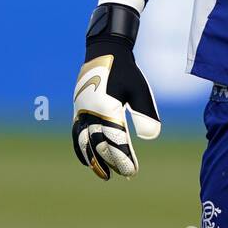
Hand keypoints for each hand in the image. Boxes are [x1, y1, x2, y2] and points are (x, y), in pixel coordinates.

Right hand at [72, 2, 160, 179]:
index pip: (115, 140)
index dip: (123, 158)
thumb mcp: (141, 90)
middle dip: (112, 161)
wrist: (105, 52)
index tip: (132, 171)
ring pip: (84, 142)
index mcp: (106, 108)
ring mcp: (82, 111)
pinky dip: (80, 149)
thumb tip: (150, 137)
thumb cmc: (126, 72)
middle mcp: (90, 112)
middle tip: (125, 174)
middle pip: (99, 144)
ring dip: (93, 160)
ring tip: (104, 175)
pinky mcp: (79, 110)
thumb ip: (146, 113)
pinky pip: (77, 135)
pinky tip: (87, 161)